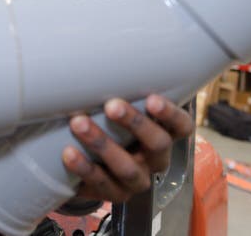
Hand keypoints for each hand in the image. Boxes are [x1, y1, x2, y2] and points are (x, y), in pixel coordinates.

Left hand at [62, 95, 193, 202]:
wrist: (92, 165)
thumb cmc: (110, 126)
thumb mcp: (121, 112)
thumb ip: (121, 92)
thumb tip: (97, 55)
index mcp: (165, 135)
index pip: (182, 126)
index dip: (171, 114)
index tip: (152, 99)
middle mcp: (155, 159)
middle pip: (157, 144)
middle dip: (135, 123)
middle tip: (111, 105)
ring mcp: (136, 180)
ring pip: (127, 167)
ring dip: (102, 143)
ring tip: (79, 123)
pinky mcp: (114, 194)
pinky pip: (101, 184)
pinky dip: (84, 167)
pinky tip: (69, 152)